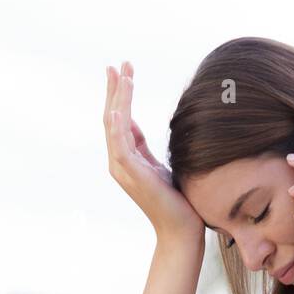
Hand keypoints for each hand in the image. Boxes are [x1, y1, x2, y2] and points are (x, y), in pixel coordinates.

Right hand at [104, 61, 204, 242]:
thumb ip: (143, 148)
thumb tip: (134, 125)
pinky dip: (118, 126)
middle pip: (112, 118)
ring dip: (118, 99)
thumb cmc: (176, 201)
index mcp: (126, 159)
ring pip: (115, 126)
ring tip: (123, 75)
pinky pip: (120, 144)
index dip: (120, 95)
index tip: (125, 71)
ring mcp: (123, 169)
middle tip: (118, 64)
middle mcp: (119, 163)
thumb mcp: (159, 166)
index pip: (119, 120)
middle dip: (115, 90)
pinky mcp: (132, 174)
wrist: (181, 230)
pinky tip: (119, 107)